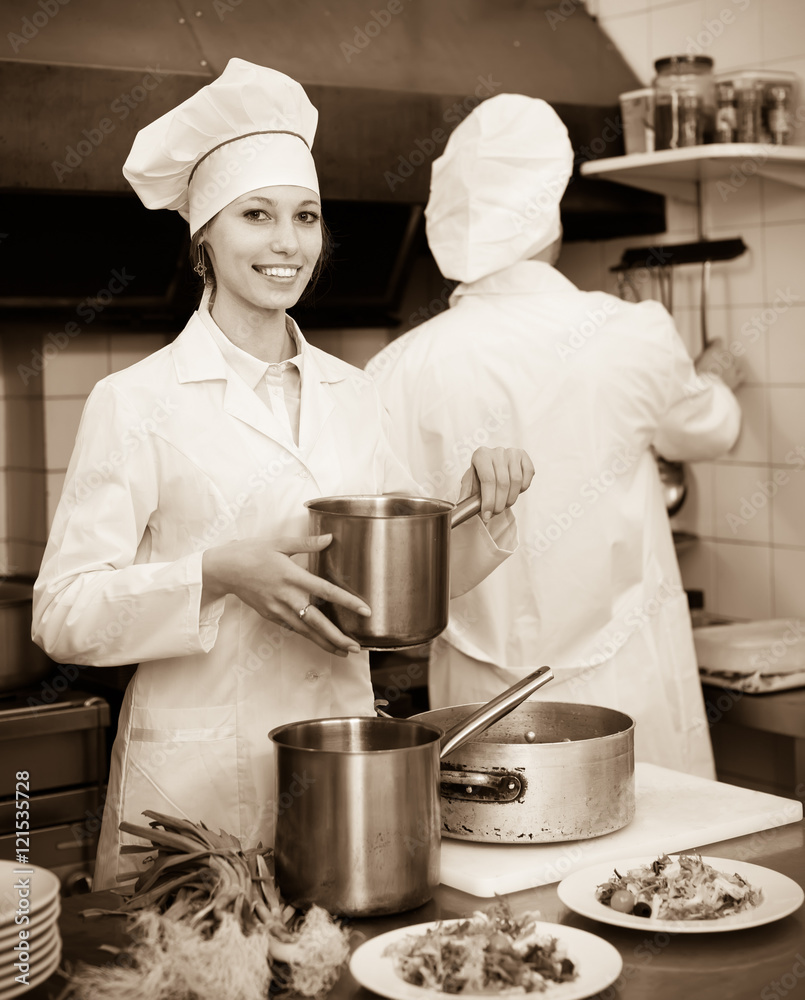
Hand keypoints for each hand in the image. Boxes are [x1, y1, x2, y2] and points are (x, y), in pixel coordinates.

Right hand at [202, 535, 370, 656]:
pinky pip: (293, 628)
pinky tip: (320, 641)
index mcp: (292, 576)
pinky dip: (308, 636)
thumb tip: (330, 538)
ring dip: (325, 643)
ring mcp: (278, 609)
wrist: (224, 570)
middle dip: (338, 637)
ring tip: (344, 651)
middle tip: (356, 648)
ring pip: (306, 631)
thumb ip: (307, 542)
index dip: (347, 602)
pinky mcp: (271, 616)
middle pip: (317, 622)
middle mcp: (287, 597)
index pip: (326, 592)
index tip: (365, 610)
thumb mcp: (279, 542)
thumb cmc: (251, 552)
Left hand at [459, 447, 534, 521]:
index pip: (487, 479)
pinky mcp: (524, 455)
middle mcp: (497, 451)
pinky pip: (528, 474)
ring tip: (504, 505)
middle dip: (499, 503)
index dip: (488, 500)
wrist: (492, 466)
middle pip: (502, 482)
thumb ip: (466, 494)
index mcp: (481, 455)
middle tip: (495, 513)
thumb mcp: (470, 483)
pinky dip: (523, 487)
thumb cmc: (480, 475)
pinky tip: (514, 492)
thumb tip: (460, 505)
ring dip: (511, 498)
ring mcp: (512, 452)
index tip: (487, 515)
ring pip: (516, 480)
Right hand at [694, 338, 744, 391]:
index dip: (714, 344)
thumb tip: (706, 357)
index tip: (710, 347)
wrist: (702, 388)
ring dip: (729, 365)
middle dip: (721, 357)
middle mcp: (726, 356)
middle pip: (727, 353)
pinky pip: (741, 373)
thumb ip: (703, 356)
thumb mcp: (695, 362)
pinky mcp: (736, 378)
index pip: (718, 341)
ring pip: (735, 362)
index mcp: (715, 350)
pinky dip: (737, 374)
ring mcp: (732, 367)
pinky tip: (732, 377)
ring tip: (721, 372)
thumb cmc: (696, 375)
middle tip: (713, 363)